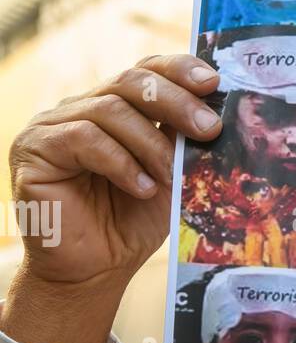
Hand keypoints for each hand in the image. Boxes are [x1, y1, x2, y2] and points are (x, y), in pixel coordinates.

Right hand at [8, 53, 221, 286]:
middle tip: (208, 129)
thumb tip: (214, 114)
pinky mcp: (35, 148)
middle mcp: (81, 108)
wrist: (95, 272)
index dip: (178, 70)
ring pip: (110, 109)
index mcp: (113, 108)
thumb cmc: (130, 226)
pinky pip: (82, 138)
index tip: (214, 83)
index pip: (144, 72)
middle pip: (130, 82)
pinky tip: (141, 187)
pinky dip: (120, 162)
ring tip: (168, 177)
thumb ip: (180, 143)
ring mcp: (53, 125)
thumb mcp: (167, 178)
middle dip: (175, 103)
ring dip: (149, 143)